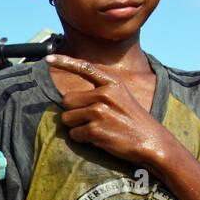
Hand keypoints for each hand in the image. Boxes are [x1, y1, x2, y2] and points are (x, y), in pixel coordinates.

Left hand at [47, 54, 168, 166]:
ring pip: (67, 118)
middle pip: (67, 100)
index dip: (64, 62)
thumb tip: (69, 98)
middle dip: (73, 111)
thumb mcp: (121, 96)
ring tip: (96, 128)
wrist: (151, 142)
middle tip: (91, 119)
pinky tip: (97, 138)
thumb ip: (100, 91)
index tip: (48, 57)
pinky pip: (74, 134)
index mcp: (112, 83)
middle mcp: (104, 94)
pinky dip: (82, 139)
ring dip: (76, 126)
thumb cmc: (132, 120)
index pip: (84, 68)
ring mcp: (99, 112)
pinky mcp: (95, 130)